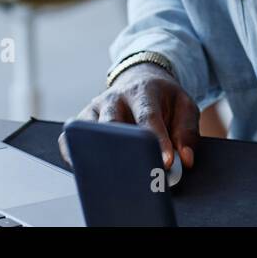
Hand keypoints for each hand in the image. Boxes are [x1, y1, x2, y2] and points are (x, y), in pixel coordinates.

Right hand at [58, 63, 199, 170]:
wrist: (142, 80)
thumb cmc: (163, 99)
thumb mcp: (184, 107)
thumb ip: (187, 133)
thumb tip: (184, 161)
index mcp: (143, 91)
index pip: (148, 117)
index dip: (157, 140)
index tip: (165, 162)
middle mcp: (115, 98)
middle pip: (112, 123)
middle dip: (125, 148)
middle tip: (139, 173)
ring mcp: (95, 109)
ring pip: (90, 132)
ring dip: (101, 155)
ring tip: (116, 177)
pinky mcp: (81, 122)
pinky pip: (69, 141)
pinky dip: (75, 157)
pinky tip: (91, 171)